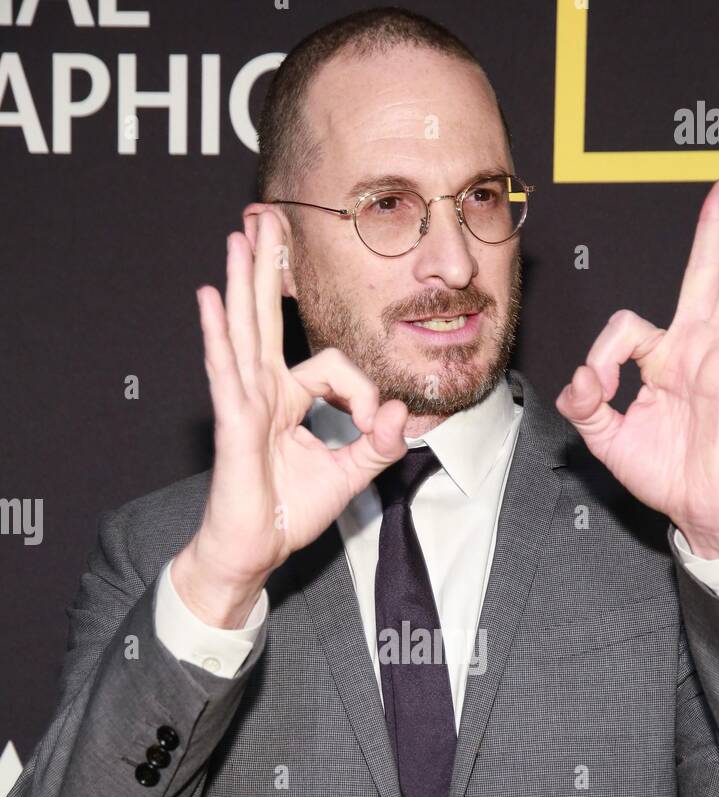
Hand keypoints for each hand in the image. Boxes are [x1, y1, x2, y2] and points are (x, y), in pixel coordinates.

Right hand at [173, 209, 408, 624]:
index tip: (377, 426)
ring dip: (243, 281)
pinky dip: (218, 334)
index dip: (362, 393)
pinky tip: (209, 299)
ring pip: (245, 330)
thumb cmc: (288, 512)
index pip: (332, 367)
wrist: (254, 550)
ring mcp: (244, 402)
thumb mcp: (349, 474)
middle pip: (266, 317)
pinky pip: (226, 371)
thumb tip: (404, 414)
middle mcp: (262, 391)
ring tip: (239, 238)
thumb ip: (379, 445)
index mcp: (287, 399)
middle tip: (266, 218)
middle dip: (268, 267)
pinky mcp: (233, 423)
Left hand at [555, 176, 718, 557]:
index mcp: (658, 362)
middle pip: (701, 277)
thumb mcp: (606, 439)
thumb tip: (581, 376)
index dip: (605, 349)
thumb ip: (586, 405)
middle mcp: (691, 353)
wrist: (699, 508)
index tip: (597, 384)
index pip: (629, 325)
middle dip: (713, 231)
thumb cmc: (662, 474)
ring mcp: (718, 361)